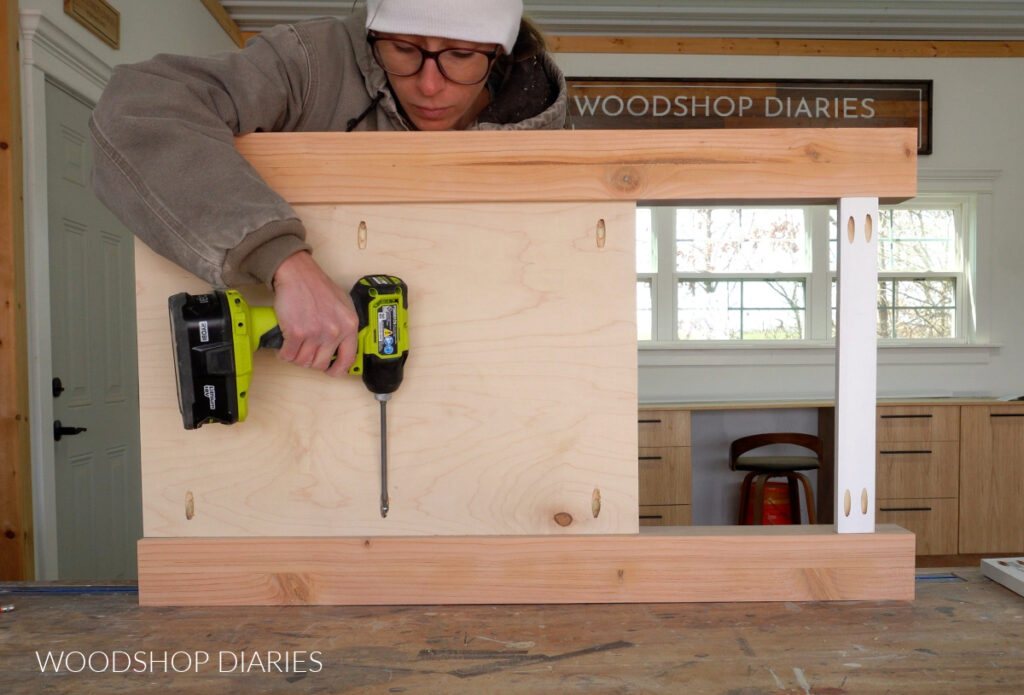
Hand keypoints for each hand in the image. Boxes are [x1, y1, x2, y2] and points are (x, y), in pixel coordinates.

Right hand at [271, 251, 358, 375]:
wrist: (298, 274)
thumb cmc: (318, 287)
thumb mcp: (343, 305)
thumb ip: (345, 326)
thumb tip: (343, 347)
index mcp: (349, 326)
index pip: (348, 359)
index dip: (337, 370)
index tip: (331, 371)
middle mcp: (334, 331)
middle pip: (320, 364)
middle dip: (310, 361)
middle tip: (305, 351)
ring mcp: (315, 333)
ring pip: (303, 361)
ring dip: (296, 357)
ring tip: (294, 346)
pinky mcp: (296, 332)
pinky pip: (288, 355)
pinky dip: (283, 353)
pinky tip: (284, 345)